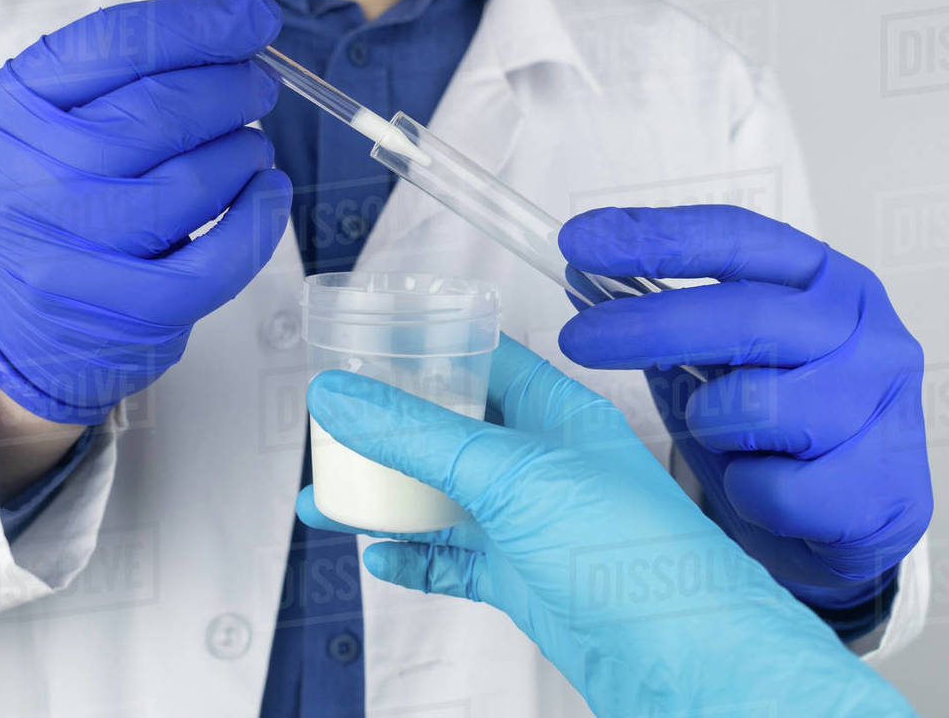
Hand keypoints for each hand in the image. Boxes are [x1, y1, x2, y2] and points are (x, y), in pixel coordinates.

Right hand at [0, 0, 290, 424]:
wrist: (30, 332)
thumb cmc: (58, 214)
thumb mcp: (52, 134)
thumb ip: (121, 82)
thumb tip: (228, 36)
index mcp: (4, 118)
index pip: (110, 47)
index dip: (195, 27)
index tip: (250, 19)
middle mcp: (25, 182)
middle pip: (157, 112)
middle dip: (230, 89)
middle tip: (258, 87)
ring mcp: (72, 253)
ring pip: (190, 183)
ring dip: (243, 152)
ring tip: (252, 148)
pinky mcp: (122, 310)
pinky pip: (215, 262)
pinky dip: (259, 221)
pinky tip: (268, 195)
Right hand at [297, 336, 913, 716]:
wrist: (684, 661)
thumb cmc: (632, 553)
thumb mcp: (509, 474)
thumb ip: (417, 434)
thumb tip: (338, 395)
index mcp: (554, 413)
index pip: (480, 360)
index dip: (423, 349)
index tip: (365, 347)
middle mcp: (541, 462)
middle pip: (449, 432)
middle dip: (387, 431)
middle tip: (332, 426)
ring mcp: (530, 524)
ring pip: (441, 500)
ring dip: (384, 498)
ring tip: (325, 497)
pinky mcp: (522, 579)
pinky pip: (454, 562)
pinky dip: (413, 558)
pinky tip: (379, 555)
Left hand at [557, 205, 931, 609]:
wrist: (855, 525)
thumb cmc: (780, 433)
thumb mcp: (716, 365)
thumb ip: (662, 321)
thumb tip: (582, 279)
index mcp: (825, 282)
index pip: (736, 238)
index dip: (653, 235)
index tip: (580, 239)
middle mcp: (865, 331)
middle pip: (744, 314)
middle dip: (648, 326)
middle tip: (577, 338)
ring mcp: (880, 406)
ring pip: (753, 406)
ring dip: (711, 426)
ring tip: (726, 440)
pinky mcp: (877, 483)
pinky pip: (771, 486)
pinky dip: (745, 490)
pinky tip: (765, 488)